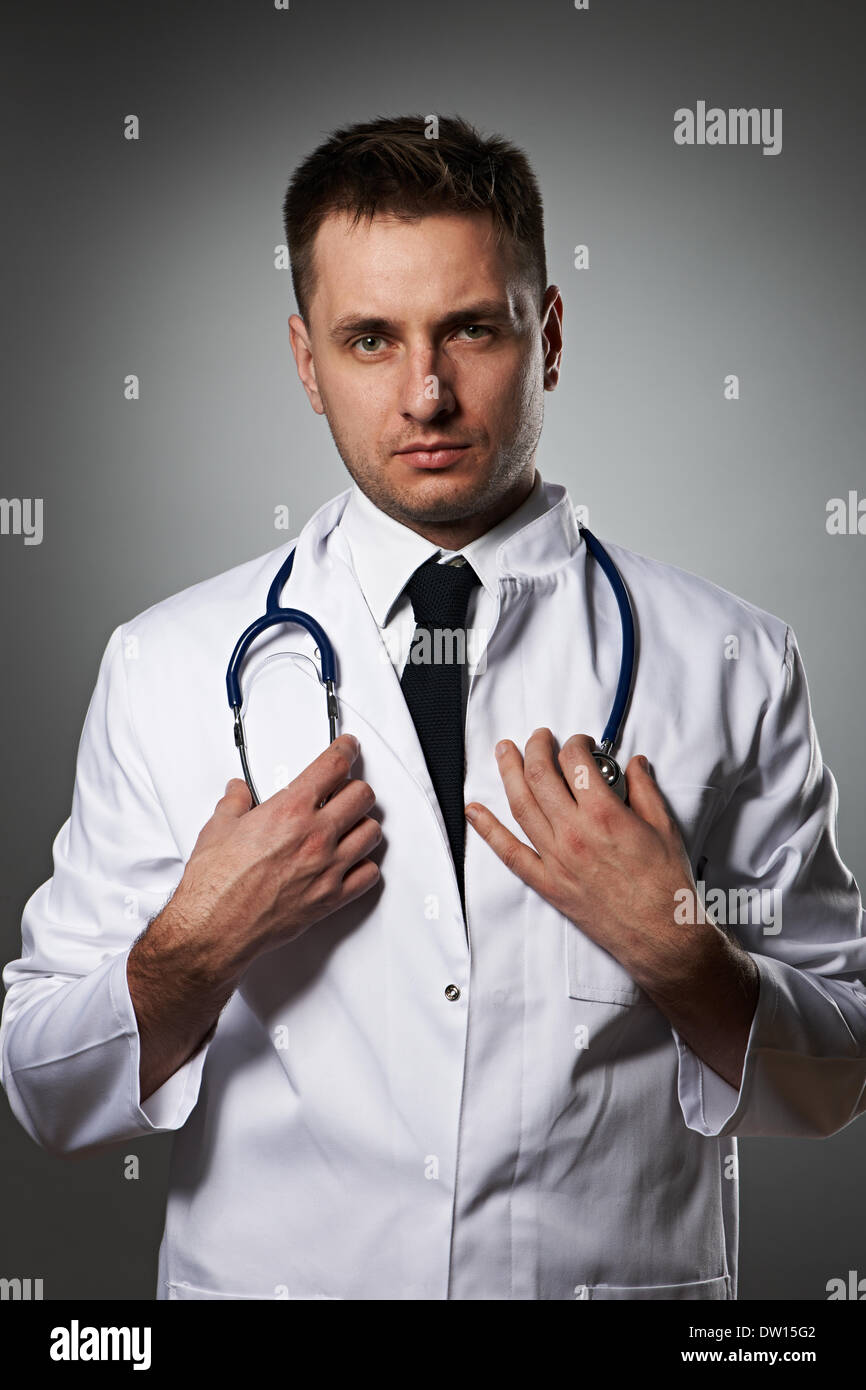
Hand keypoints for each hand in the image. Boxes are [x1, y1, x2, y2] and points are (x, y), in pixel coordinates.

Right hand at [171, 734, 382, 963]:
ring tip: (351, 823)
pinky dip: (365, 865)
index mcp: (290, 811)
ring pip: (372, 832)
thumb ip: (235, 803)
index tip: (347, 747)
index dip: (345, 750)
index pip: (333, 766)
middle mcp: (316, 836)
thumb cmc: (216, 884)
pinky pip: (369, 875)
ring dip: (363, 823)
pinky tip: (353, 861)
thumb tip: (238, 793)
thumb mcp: (218, 828)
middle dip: (355, 786)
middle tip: (346, 788)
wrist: (215, 927)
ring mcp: (328, 868)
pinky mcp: (331, 898)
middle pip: (362, 796)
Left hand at [465, 729, 696, 983]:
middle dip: (537, 748)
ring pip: (521, 806)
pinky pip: (509, 853)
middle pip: (541, 777)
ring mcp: (556, 859)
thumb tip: (635, 764)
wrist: (661, 935)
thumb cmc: (665, 884)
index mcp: (604, 814)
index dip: (575, 743)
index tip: (580, 743)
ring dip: (509, 773)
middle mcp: (574, 833)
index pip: (576, 762)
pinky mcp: (547, 883)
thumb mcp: (664, 827)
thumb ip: (645, 790)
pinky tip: (475, 812)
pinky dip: (488, 830)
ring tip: (504, 752)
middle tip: (538, 736)